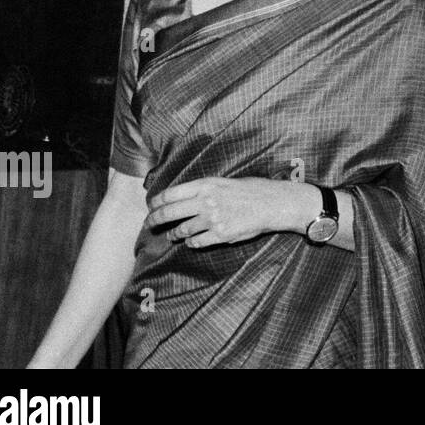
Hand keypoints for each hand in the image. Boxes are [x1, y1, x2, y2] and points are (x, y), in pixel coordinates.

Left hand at [145, 177, 318, 248]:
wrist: (274, 203)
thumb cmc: (253, 189)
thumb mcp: (226, 182)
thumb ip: (205, 190)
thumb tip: (185, 198)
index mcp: (206, 185)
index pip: (170, 194)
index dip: (156, 202)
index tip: (151, 206)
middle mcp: (205, 202)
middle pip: (169, 213)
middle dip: (155, 220)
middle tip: (150, 225)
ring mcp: (212, 219)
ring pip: (182, 230)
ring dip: (174, 234)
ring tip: (172, 235)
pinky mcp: (220, 235)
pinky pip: (197, 242)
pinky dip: (192, 243)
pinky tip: (192, 241)